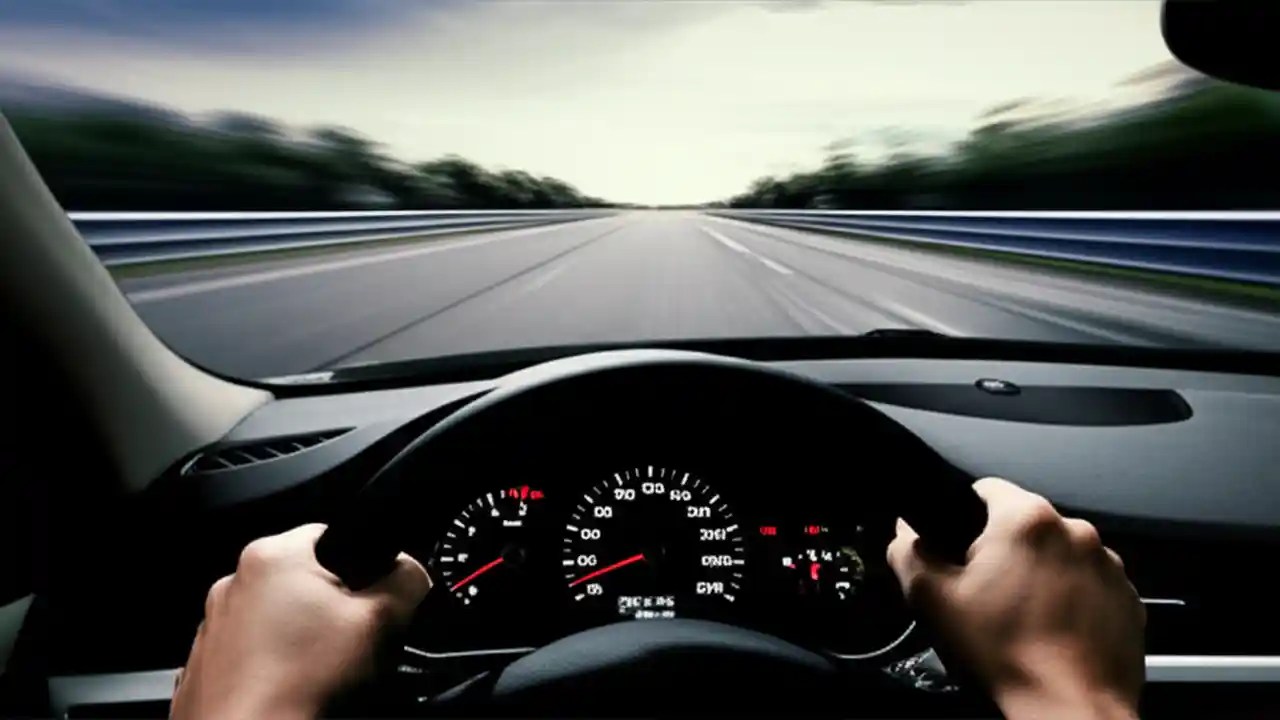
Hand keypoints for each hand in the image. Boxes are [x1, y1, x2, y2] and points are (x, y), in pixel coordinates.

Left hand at [170, 524, 430, 719]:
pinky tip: (291, 687)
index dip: (365, 567)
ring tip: (319, 672)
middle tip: (351, 643)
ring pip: (278, 617)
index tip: (372, 601)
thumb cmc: (304, 685)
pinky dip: (273, 664)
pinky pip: (252, 652)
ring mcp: (214, 625)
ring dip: (301, 636)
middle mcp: (233, 583)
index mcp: (273, 556)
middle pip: (306, 580)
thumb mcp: (383, 621)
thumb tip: (410, 571)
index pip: (334, 534)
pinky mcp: (206, 663)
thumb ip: (407, 579)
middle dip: (332, 607)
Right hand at [887, 478, 1143, 719]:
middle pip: (1024, 526)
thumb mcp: (932, 600)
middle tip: (983, 596)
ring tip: (1021, 620)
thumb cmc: (1007, 656)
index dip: (961, 517)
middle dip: (1003, 552)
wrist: (1069, 710)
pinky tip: (1050, 632)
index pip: (984, 489)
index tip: (957, 550)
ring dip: (1040, 576)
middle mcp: (1076, 532)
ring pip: (1059, 556)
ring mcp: (1109, 566)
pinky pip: (1089, 587)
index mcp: (1026, 519)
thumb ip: (907, 552)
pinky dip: (1071, 602)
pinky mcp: (1127, 600)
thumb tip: (904, 533)